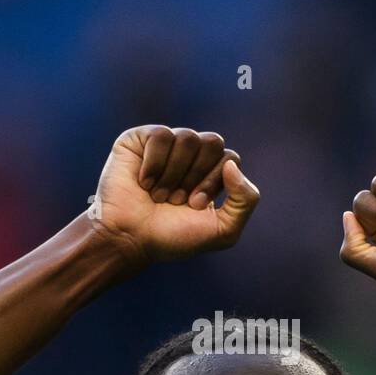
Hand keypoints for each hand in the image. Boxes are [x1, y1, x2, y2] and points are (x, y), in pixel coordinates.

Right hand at [93, 125, 259, 265]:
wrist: (129, 239)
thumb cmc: (172, 237)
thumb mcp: (223, 231)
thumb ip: (246, 201)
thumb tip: (231, 165)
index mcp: (211, 173)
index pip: (229, 158)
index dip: (213, 182)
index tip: (193, 205)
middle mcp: (189, 156)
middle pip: (213, 142)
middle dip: (196, 175)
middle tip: (177, 200)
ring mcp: (165, 146)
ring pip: (188, 137)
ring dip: (174, 174)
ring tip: (158, 195)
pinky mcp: (139, 140)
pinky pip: (161, 135)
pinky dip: (154, 163)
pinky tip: (143, 182)